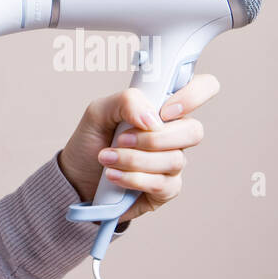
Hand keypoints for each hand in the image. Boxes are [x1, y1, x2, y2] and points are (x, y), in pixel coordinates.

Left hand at [57, 74, 218, 224]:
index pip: (203, 88)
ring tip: (106, 158)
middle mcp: (174, 135)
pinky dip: (133, 179)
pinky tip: (113, 176)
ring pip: (174, 160)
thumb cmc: (91, 142)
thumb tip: (153, 118)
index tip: (164, 111)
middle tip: (121, 139)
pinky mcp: (165, 189)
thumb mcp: (98, 112)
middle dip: (153, 138)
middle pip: (194, 131)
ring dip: (134, 159)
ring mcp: (172, 163)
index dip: (193, 96)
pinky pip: (162, 184)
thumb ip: (126, 101)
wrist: (74, 177)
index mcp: (165, 108)